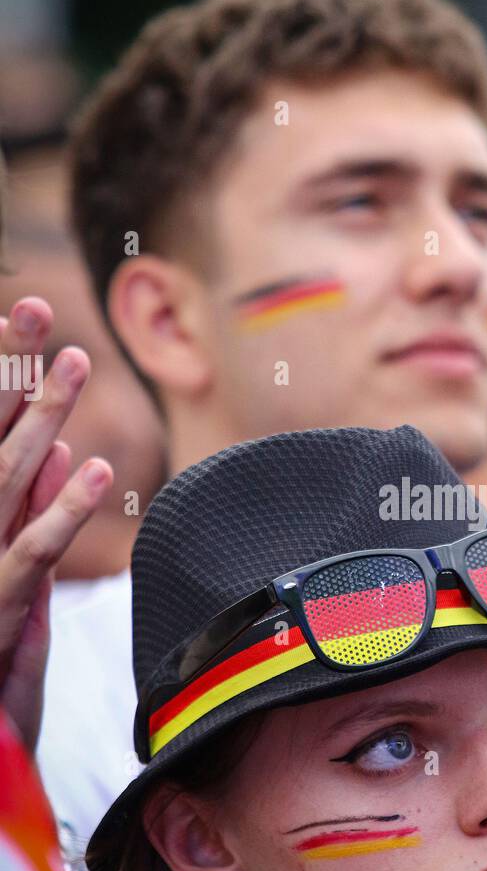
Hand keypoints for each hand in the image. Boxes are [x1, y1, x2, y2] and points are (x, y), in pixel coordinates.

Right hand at [0, 296, 112, 754]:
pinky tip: (94, 468)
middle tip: (35, 307)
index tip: (20, 317)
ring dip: (43, 415)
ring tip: (76, 361)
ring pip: (6, 475)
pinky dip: (62, 509)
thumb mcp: (14, 563)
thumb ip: (30, 503)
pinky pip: (32, 551)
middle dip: (10, 369)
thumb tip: (62, 446)